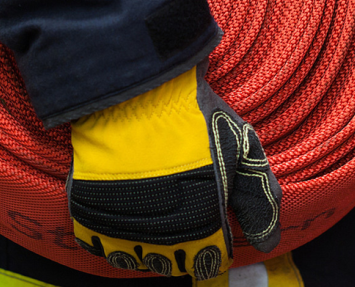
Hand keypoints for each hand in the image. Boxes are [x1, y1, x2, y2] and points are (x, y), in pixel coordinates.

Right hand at [68, 67, 280, 279]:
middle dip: (181, 247)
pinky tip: (122, 216)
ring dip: (145, 245)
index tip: (211, 231)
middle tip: (182, 217)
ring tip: (153, 217)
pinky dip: (108, 238)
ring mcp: (119, 225)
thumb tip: (267, 245)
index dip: (213, 248)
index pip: (209, 262)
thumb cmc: (195, 116)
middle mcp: (160, 236)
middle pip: (172, 264)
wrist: (139, 90)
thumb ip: (260, 200)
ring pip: (133, 258)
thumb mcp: (243, 149)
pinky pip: (96, 243)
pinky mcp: (87, 211)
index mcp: (202, 225)